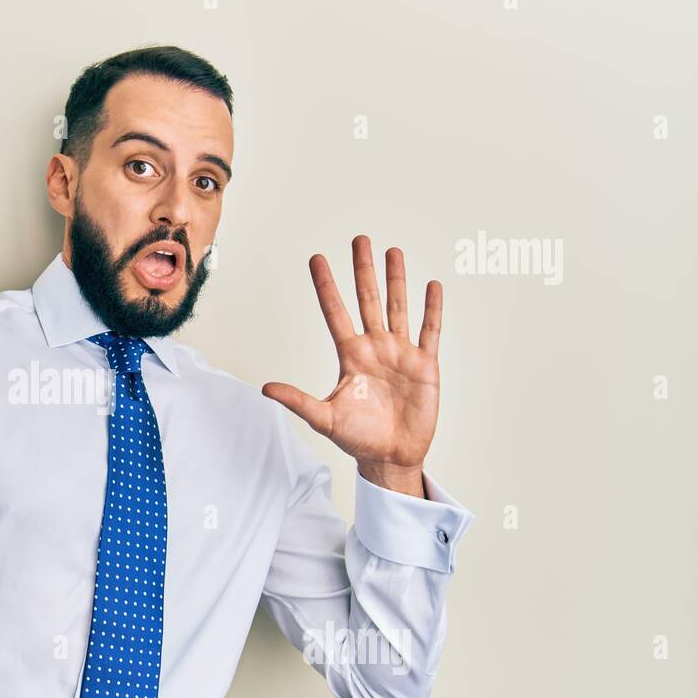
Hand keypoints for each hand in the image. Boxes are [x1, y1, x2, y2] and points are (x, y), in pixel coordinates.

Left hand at [262, 236, 442, 493]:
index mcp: (350, 356)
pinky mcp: (425, 365)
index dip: (326, 286)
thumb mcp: (324, 418)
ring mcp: (400, 354)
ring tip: (393, 251)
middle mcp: (374, 348)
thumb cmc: (357, 438)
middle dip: (363, 270)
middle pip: (367, 300)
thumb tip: (265, 388)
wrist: (390, 457)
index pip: (335, 312)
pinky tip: (432, 287)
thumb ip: (298, 400)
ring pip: (398, 307)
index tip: (317, 259)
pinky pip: (430, 330)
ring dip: (396, 280)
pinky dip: (432, 309)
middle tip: (359, 240)